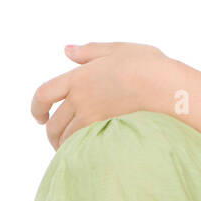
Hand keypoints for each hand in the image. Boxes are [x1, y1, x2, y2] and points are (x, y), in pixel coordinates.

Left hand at [30, 41, 175, 149]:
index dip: (36, 108)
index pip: (43, 95)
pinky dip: (82, 151)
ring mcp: (93, 117)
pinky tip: (89, 151)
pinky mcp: (107, 131)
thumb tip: (67, 51)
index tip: (40, 117)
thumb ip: (89, 51)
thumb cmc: (145, 64)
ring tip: (74, 149)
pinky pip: (85, 147)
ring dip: (66, 145)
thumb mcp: (116, 49)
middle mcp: (80, 99)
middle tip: (58, 140)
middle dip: (52, 133)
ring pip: (68, 138)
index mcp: (77, 77)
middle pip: (53, 124)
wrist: (164, 86)